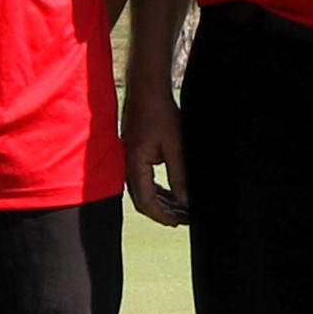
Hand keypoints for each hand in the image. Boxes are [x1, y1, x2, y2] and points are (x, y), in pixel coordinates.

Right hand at [123, 91, 189, 226]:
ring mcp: (128, 160)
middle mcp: (127, 165)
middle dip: (162, 212)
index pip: (146, 201)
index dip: (162, 215)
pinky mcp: (133, 154)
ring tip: (180, 210)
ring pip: (142, 191)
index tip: (179, 222)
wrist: (146, 91)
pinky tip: (170, 193)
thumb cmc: (160, 114)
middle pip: (142, 200)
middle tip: (184, 220)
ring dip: (160, 202)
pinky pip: (142, 179)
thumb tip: (185, 201)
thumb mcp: (176, 147)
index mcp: (135, 164)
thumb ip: (179, 176)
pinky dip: (156, 189)